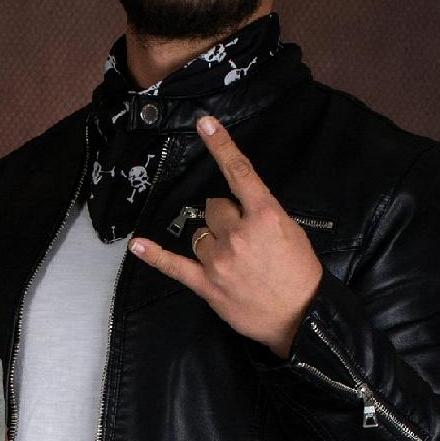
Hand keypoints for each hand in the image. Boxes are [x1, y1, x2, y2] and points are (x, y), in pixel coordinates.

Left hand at [125, 113, 321, 355]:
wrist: (302, 317)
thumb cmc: (300, 274)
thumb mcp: (291, 232)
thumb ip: (262, 214)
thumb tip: (237, 208)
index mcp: (266, 216)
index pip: (240, 173)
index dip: (221, 146)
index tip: (204, 124)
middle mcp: (238, 234)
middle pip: (215, 207)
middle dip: (226, 218)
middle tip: (245, 240)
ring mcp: (219, 260)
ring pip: (200, 234)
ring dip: (212, 241)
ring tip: (234, 261)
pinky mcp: (206, 284)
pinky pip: (174, 266)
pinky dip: (155, 256)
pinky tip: (137, 245)